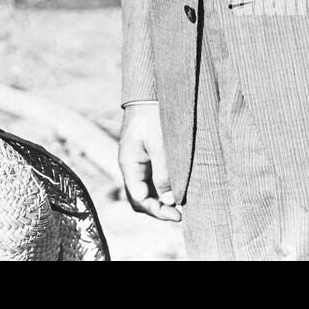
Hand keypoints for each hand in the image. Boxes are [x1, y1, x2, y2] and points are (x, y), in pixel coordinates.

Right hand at [118, 102, 180, 221]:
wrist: (148, 93)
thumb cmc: (152, 115)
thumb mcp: (159, 143)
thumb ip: (163, 172)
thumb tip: (169, 199)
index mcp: (128, 163)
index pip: (139, 198)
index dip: (157, 210)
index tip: (177, 215)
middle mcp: (130, 166)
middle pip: (139, 199)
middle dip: (157, 210)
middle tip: (179, 215)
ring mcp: (136, 162)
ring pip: (144, 191)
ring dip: (159, 201)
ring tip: (179, 206)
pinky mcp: (144, 157)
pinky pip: (149, 180)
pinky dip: (160, 190)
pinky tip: (175, 191)